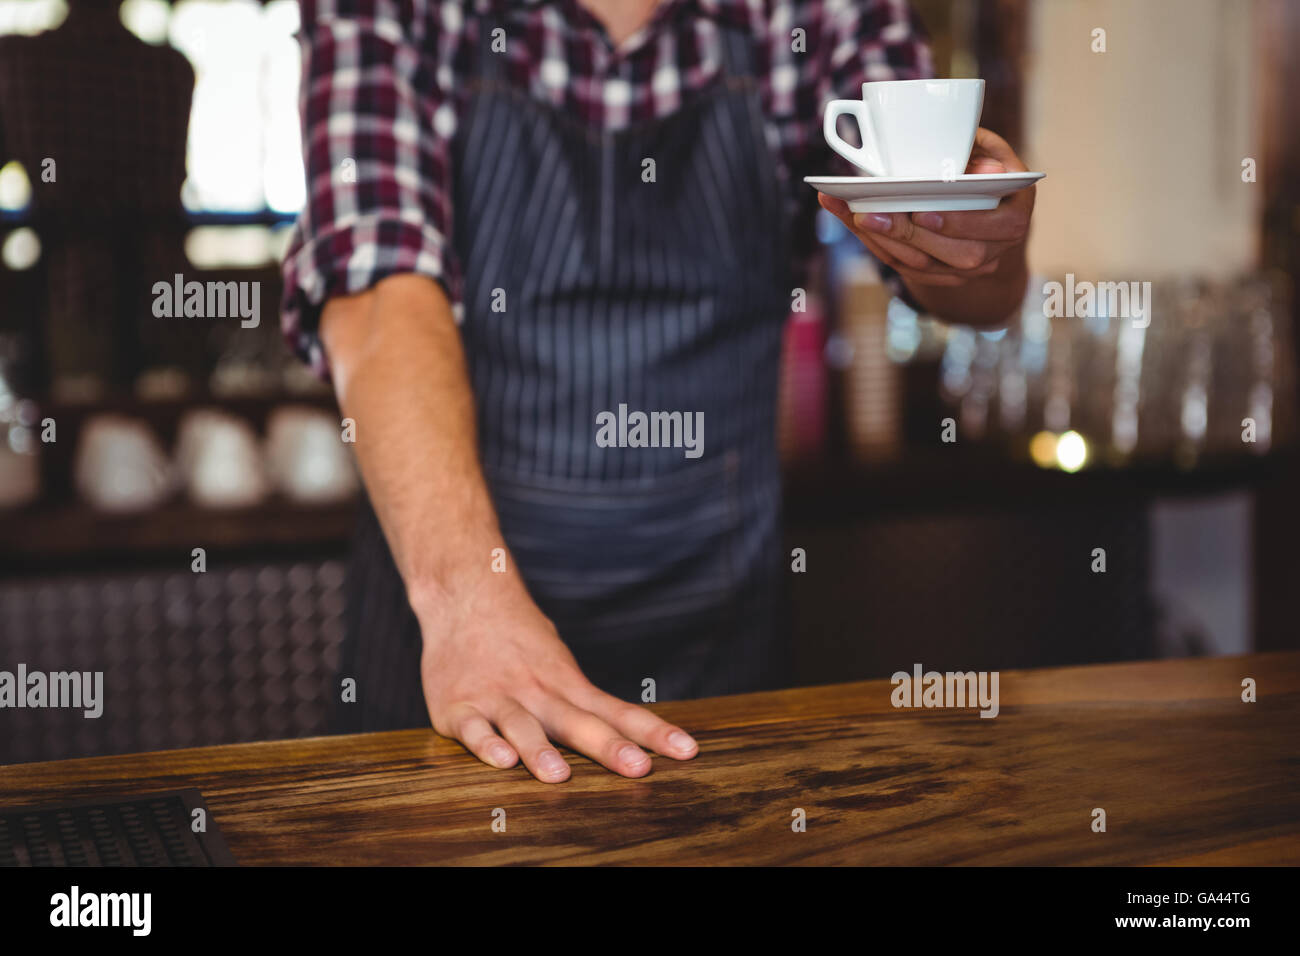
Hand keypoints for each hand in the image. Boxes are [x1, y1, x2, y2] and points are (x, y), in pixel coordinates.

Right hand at [416, 576, 699, 782]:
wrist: (464, 593)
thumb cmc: (515, 636)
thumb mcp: (556, 660)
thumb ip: (579, 700)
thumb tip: (623, 732)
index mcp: (565, 683)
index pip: (616, 711)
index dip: (653, 732)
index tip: (688, 751)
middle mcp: (537, 692)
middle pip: (578, 722)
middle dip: (610, 748)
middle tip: (640, 769)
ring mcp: (497, 698)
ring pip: (524, 726)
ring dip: (541, 751)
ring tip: (559, 776)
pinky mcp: (456, 706)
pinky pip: (472, 728)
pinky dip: (486, 743)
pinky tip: (501, 759)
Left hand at [817, 127, 1034, 289]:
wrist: (992, 218)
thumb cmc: (987, 175)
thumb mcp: (993, 155)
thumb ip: (983, 153)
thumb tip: (980, 169)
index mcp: (1013, 219)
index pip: (990, 227)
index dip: (956, 222)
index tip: (922, 211)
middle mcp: (993, 252)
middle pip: (948, 252)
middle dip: (905, 233)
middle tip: (869, 213)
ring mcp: (965, 270)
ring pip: (921, 264)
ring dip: (883, 240)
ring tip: (854, 214)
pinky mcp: (939, 277)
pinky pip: (904, 267)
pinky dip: (875, 244)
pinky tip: (850, 220)